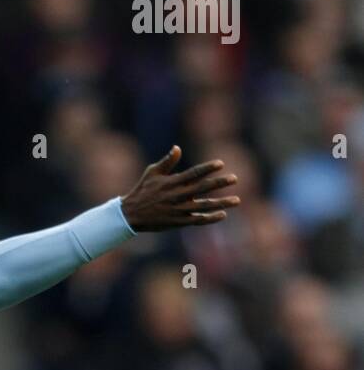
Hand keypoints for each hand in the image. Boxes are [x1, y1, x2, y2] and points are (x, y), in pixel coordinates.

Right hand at [120, 145, 238, 231]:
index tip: (221, 163)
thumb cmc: (142, 190)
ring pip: (204, 206)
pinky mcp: (178, 222)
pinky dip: (210, 218)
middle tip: (235, 178)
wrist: (131, 215)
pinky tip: (223, 214)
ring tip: (237, 200)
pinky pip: (197, 220)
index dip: (207, 168)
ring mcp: (179, 210)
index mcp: (172, 182)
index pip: (193, 173)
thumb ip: (167, 161)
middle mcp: (177, 196)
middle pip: (202, 188)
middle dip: (219, 183)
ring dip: (221, 203)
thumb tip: (178, 148)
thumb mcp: (152, 172)